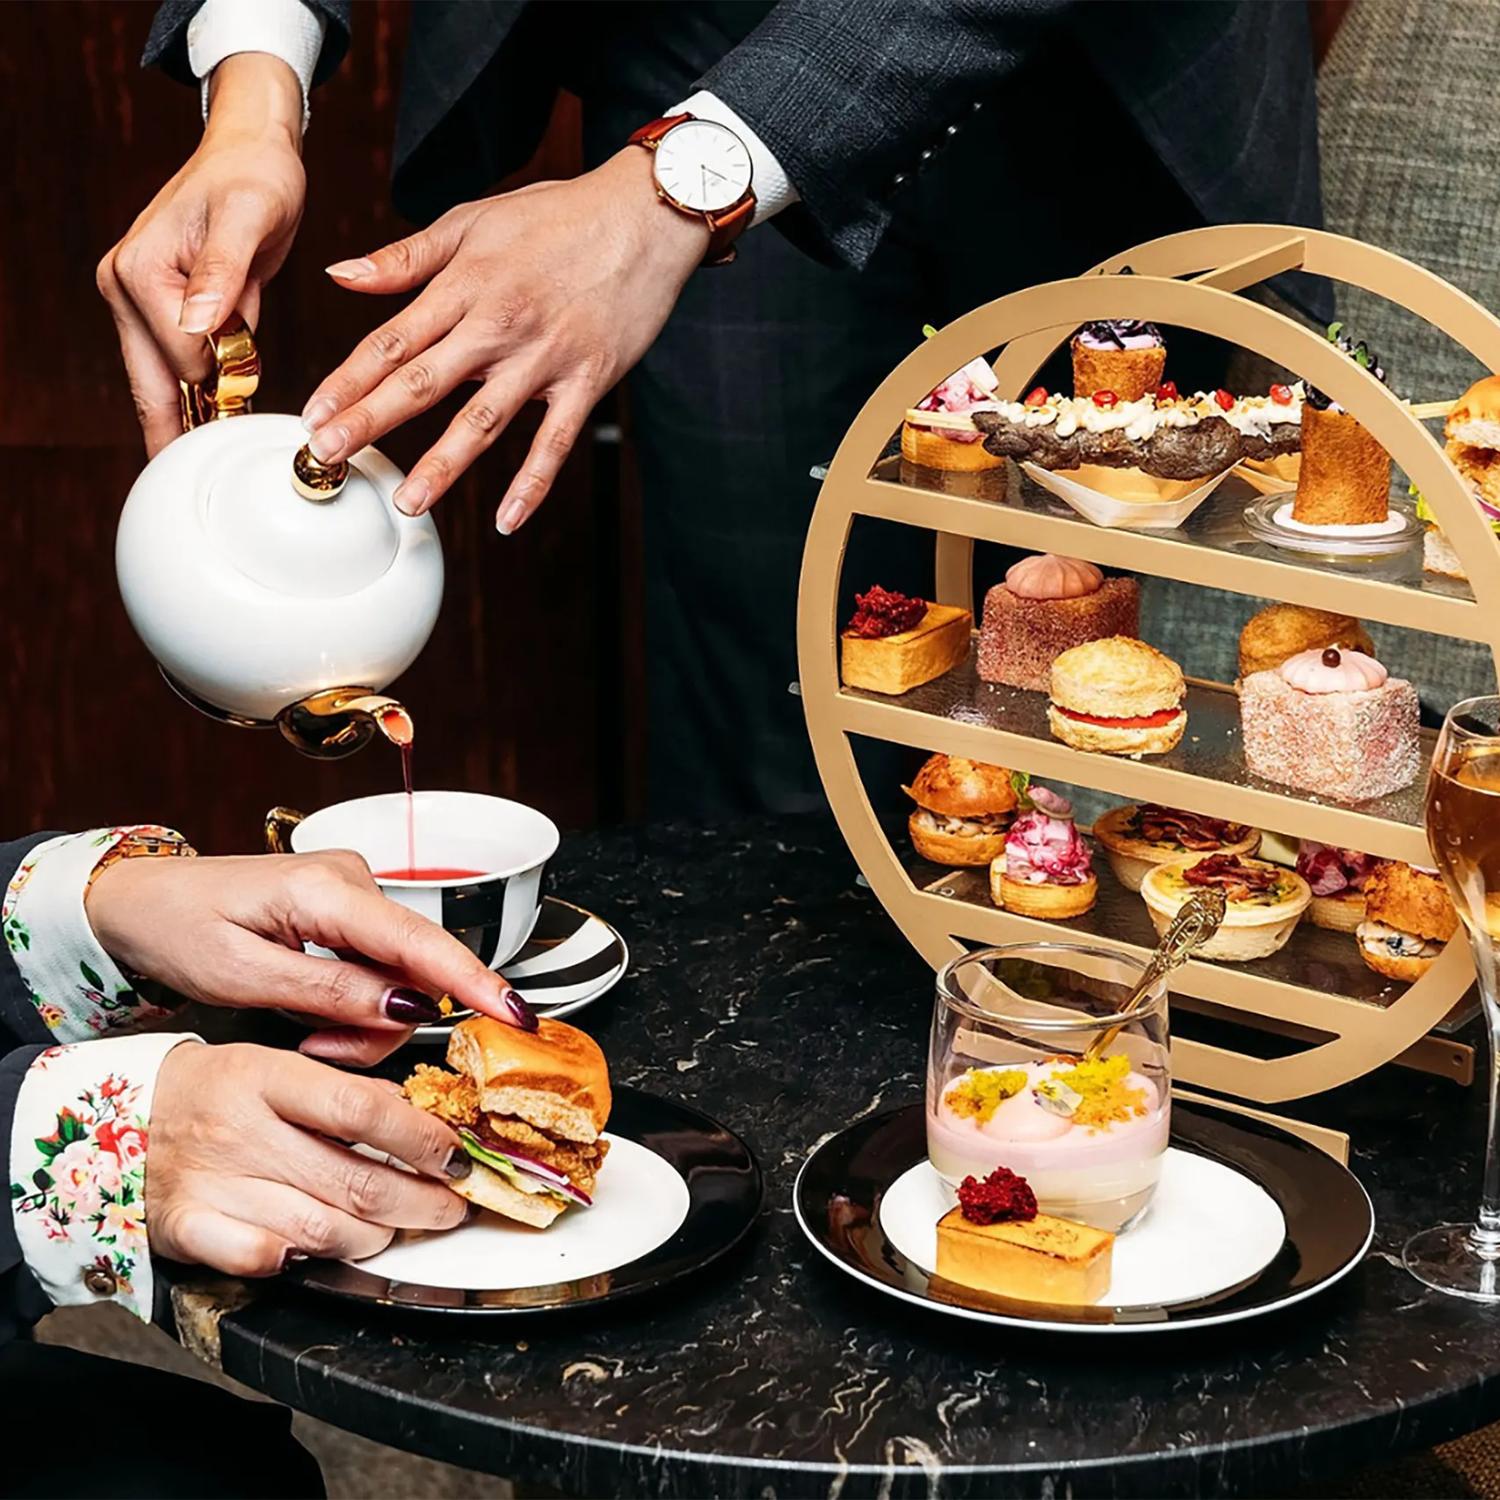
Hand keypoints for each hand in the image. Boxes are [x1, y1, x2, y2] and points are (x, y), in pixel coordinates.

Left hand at [86, 850, 536, 1065]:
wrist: (136, 902)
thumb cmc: (175, 929)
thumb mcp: (241, 974)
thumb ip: (329, 992)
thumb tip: (409, 1009)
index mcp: (326, 890)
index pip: (420, 942)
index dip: (473, 981)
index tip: (516, 1014)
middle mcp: (352, 880)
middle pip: (413, 970)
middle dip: (379, 1026)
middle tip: (315, 1048)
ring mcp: (353, 891)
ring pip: (398, 976)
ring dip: (363, 1020)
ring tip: (302, 1031)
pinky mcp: (347, 907)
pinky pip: (379, 967)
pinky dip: (354, 1002)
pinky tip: (311, 1011)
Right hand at [96, 54, 306, 454]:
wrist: (254, 152)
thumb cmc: (256, 177)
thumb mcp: (249, 218)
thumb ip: (221, 274)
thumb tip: (198, 327)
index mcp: (140, 274)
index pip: (182, 362)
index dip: (223, 385)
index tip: (250, 413)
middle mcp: (128, 290)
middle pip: (153, 386)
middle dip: (179, 435)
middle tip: (192, 494)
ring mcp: (142, 302)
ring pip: (166, 383)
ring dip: (194, 418)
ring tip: (210, 468)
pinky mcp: (167, 310)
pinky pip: (185, 367)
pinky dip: (206, 394)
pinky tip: (220, 425)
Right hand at [149, 1041, 469, 1273]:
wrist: (122, 1117)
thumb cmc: (215, 1091)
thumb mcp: (280, 1066)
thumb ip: (344, 1091)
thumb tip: (415, 1117)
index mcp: (268, 1077)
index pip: (364, 1110)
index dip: (423, 1139)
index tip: (456, 1155)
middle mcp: (241, 1130)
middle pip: (355, 1180)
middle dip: (421, 1202)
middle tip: (449, 1205)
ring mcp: (214, 1183)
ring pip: (324, 1229)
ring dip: (377, 1237)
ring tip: (396, 1228)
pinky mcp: (189, 1228)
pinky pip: (262, 1258)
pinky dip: (301, 1260)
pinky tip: (323, 1250)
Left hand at [302, 147, 709, 532]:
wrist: (644, 217)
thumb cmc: (559, 215)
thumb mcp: (473, 220)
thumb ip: (405, 256)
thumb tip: (341, 274)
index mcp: (465, 286)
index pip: (392, 340)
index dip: (348, 379)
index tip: (314, 413)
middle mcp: (499, 326)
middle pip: (423, 382)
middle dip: (371, 421)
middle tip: (327, 456)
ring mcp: (544, 358)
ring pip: (484, 420)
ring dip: (443, 465)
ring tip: (409, 502)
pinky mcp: (587, 381)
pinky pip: (555, 442)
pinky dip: (532, 483)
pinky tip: (506, 519)